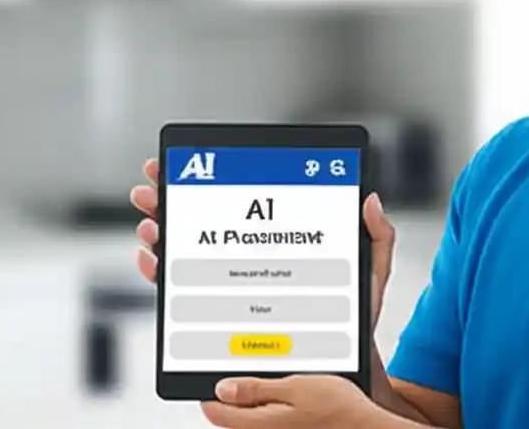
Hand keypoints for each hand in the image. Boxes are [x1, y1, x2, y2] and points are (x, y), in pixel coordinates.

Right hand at [130, 158, 413, 415]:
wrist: (341, 364)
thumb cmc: (353, 315)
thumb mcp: (372, 271)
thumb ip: (377, 235)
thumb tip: (370, 200)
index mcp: (279, 235)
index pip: (239, 200)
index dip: (205, 177)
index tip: (177, 163)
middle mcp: (250, 253)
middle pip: (199, 220)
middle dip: (166, 199)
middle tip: (151, 191)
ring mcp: (232, 281)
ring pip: (183, 251)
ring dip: (158, 233)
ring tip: (152, 226)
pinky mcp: (220, 312)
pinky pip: (180, 291)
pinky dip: (159, 275)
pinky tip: (154, 263)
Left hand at [201, 375, 397, 427]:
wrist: (365, 427)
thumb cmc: (337, 408)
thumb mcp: (294, 386)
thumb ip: (255, 389)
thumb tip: (223, 389)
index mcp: (258, 423)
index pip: (216, 411)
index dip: (213, 391)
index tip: (218, 376)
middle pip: (233, 418)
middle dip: (236, 395)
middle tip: (253, 374)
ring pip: (254, 419)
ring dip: (259, 401)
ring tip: (279, 383)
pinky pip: (272, 422)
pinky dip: (275, 408)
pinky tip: (293, 397)